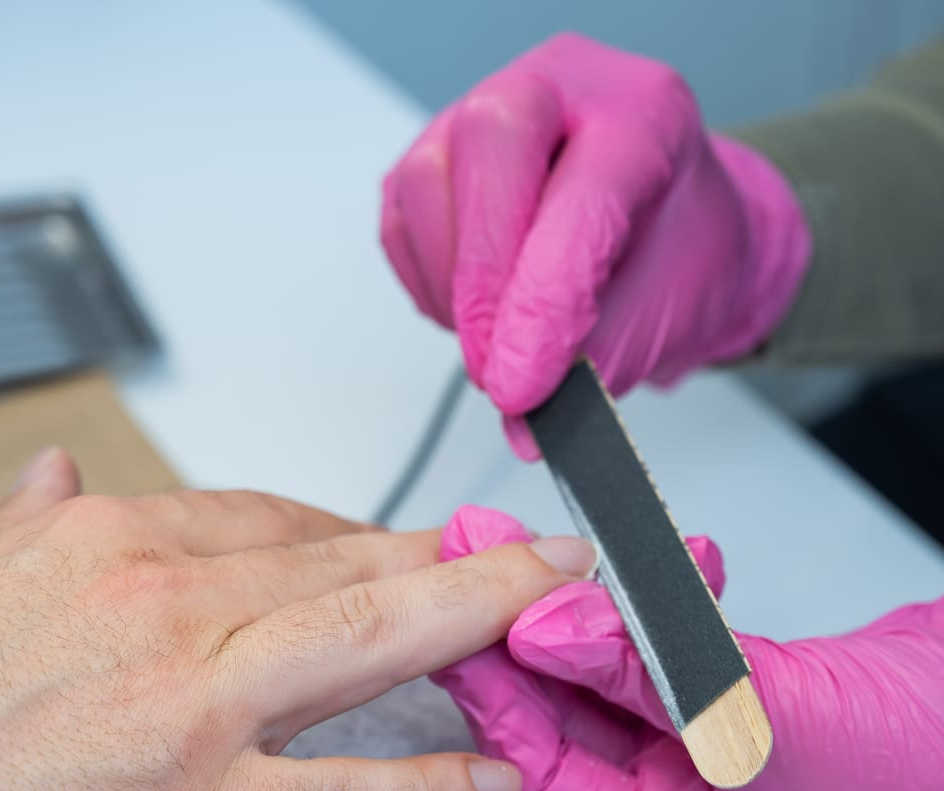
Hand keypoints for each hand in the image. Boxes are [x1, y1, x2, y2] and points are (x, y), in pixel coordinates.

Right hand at [0, 451, 595, 790]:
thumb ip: (25, 522)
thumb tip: (57, 473)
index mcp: (111, 544)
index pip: (275, 520)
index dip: (360, 531)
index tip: (411, 543)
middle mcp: (167, 608)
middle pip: (349, 564)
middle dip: (457, 555)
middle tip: (535, 551)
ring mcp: (191, 710)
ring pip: (371, 644)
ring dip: (480, 620)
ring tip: (553, 609)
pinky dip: (429, 789)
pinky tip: (492, 778)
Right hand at [381, 33, 809, 456]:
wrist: (663, 236)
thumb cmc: (671, 258)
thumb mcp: (662, 315)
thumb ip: (594, 365)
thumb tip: (524, 420)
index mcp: (641, 112)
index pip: (580, 199)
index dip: (541, 304)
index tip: (519, 387)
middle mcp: (559, 89)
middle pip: (489, 145)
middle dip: (483, 280)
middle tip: (495, 374)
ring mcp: (483, 116)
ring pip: (427, 183)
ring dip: (452, 290)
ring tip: (495, 346)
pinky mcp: (433, 162)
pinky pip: (401, 223)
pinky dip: (428, 287)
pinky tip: (471, 317)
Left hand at [432, 505, 943, 790]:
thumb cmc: (915, 760)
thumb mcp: (763, 714)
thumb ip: (646, 670)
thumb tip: (545, 628)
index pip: (546, 771)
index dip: (496, 696)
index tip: (454, 627)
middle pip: (563, 709)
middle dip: (519, 631)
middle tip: (468, 558)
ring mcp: (695, 734)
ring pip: (606, 665)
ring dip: (581, 602)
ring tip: (537, 541)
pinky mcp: (723, 682)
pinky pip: (663, 638)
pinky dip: (660, 597)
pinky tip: (665, 558)